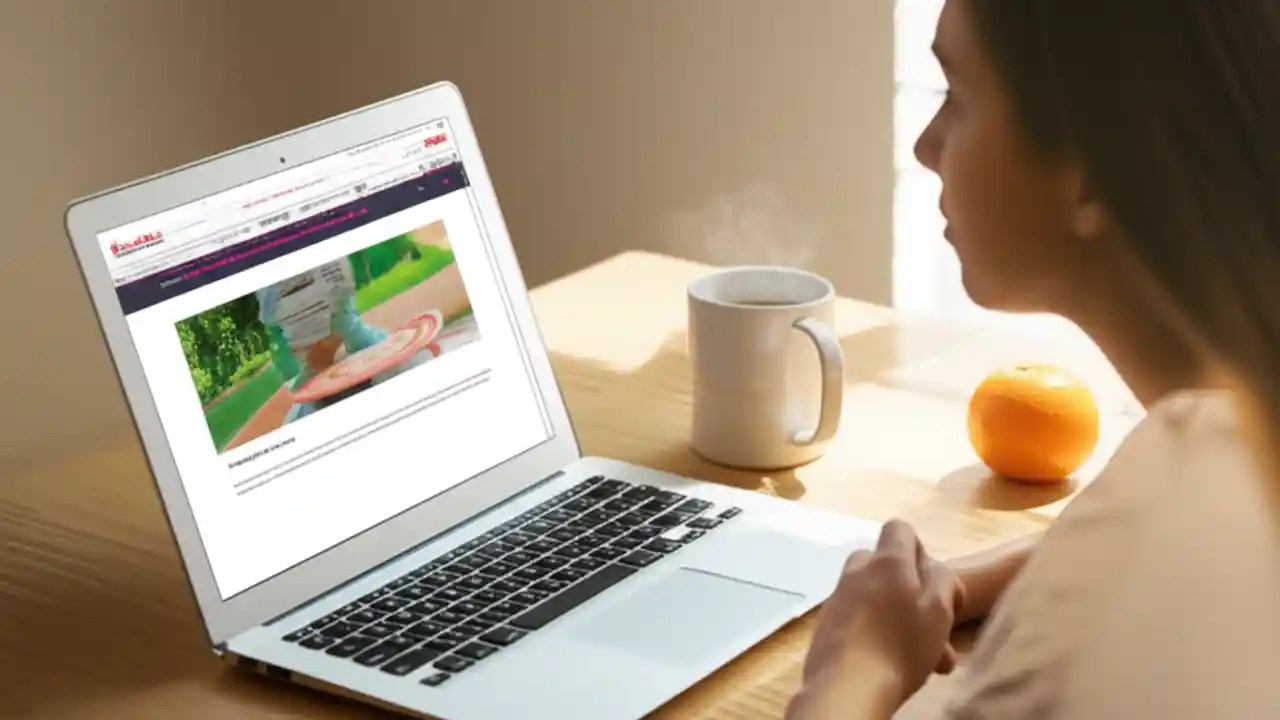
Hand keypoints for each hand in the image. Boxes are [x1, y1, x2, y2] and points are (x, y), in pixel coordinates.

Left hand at [786, 520, 964, 719]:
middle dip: (909, 591)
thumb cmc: (901, 646)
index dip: (920, 551)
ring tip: (919, 656)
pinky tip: (888, 663)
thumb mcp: (939, 611)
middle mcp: (857, 572)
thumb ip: (943, 581)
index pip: (900, 529)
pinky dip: (874, 634)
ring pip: (874, 598)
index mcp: (886, 561)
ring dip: (897, 619)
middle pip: (885, 566)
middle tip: (930, 627)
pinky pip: (856, 619)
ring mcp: (837, 598)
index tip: (932, 584)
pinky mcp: (826, 625)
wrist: (847, 687)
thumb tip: (936, 570)